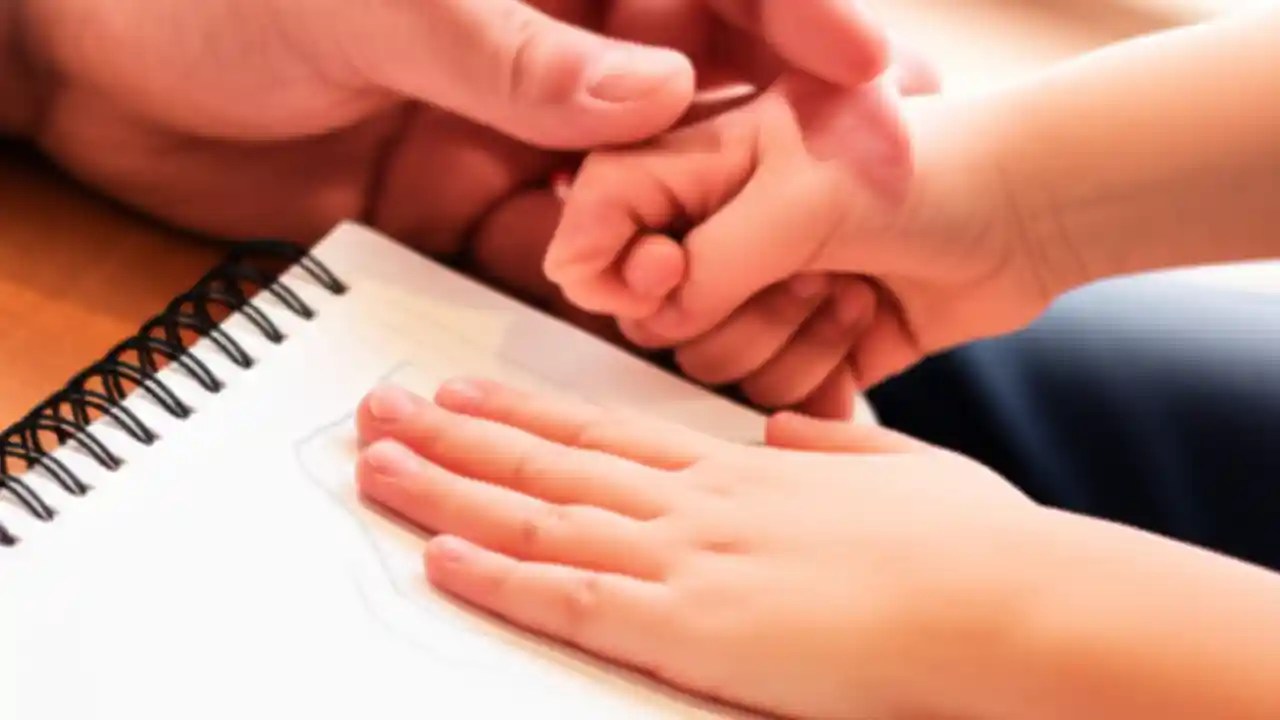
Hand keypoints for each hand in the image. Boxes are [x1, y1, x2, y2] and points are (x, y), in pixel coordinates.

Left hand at [10, 0, 885, 245]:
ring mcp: (502, 136)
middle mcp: (541, 53)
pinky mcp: (454, 206)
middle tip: (848, 205)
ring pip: (625, 195)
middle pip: (686, 104)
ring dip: (679, 241)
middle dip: (764, 155)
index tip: (875, 70)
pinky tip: (638, 326)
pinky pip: (544, 256)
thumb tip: (648, 94)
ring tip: (755, 295)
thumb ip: (514, 55)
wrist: (95, 66)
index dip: (796, 23)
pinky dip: (588, 291)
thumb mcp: (377, 2)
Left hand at [354, 379, 1042, 718]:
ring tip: (379, 466)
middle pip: (551, 463)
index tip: (466, 392)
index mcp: (739, 470)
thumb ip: (825, 448)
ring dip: (453, 493)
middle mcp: (697, 503)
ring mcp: (690, 559)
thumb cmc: (966, 544)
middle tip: (382, 410)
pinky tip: (443, 559)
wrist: (1004, 599)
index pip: (605, 430)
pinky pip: (576, 599)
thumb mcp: (892, 469)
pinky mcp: (697, 626)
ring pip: (543, 518)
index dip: (525, 412)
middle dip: (458, 437)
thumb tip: (785, 433)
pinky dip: (503, 579)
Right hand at [594, 43, 940, 416]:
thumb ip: (708, 262)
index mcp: (700, 161)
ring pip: (710, 365)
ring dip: (789, 339)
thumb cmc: (928, 171)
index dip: (611, 266)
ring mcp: (761, 290)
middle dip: (731, 309)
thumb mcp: (801, 197)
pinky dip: (822, 372)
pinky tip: (869, 321)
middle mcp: (719, 228)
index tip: (670, 275)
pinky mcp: (804, 346)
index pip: (595, 220)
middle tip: (805, 266)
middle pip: (653, 316)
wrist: (1032, 212)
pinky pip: (770, 394)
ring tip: (851, 288)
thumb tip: (650, 319)